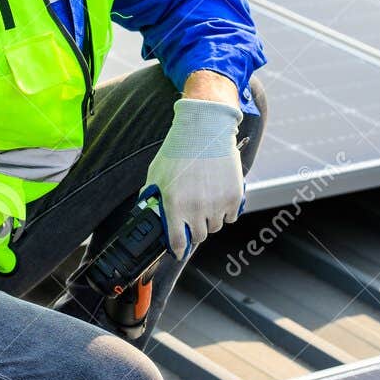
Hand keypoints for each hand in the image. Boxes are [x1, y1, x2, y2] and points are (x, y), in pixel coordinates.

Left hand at [144, 96, 244, 258]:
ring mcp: (217, 204)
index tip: (179, 251)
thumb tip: (146, 213)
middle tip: (193, 217)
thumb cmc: (179, 149)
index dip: (178, 249)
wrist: (205, 129)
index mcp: (174, 204)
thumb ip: (151, 196)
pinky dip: (226, 212)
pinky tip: (219, 198)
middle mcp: (196, 208)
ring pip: (216, 227)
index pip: (177, 241)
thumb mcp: (156, 173)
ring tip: (206, 202)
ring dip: (211, 220)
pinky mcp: (234, 196)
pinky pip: (231, 217)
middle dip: (194, 229)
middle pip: (199, 236)